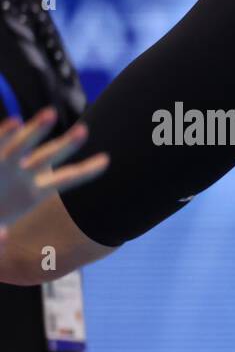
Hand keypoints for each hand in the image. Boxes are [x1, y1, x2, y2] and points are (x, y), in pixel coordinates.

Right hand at [0, 108, 104, 228]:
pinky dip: (5, 132)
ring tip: (52, 114)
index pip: (66, 179)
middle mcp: (23, 174)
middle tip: (85, 130)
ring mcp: (5, 163)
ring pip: (24, 144)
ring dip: (36, 130)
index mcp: (35, 192)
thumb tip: (2, 238)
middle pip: (49, 156)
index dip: (87, 170)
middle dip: (66, 144)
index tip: (107, 160)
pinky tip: (15, 122)